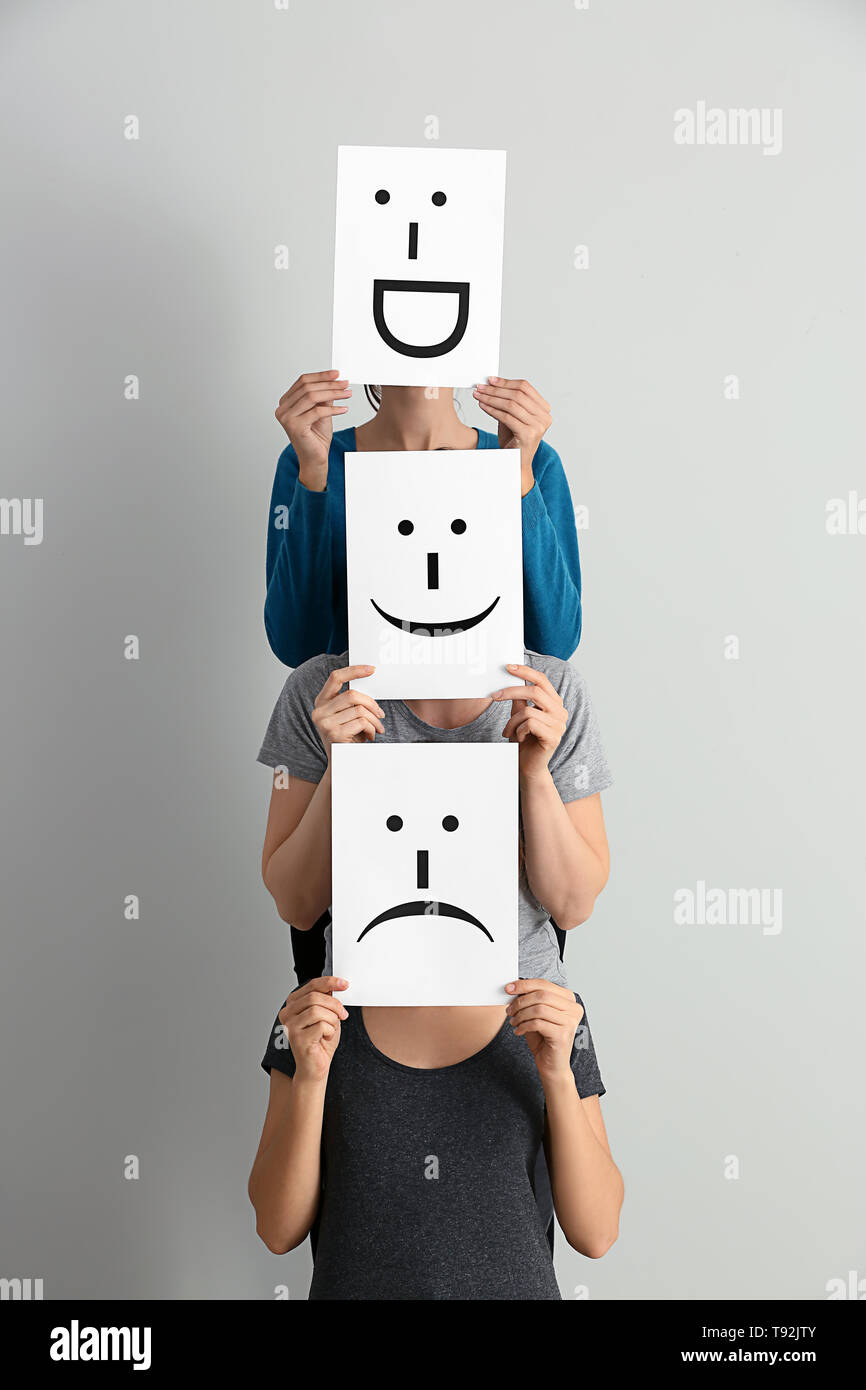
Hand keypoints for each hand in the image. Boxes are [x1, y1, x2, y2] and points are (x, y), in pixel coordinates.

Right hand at [274, 370, 351, 489]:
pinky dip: (333, 409)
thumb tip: (334, 380)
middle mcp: (282, 409)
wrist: (315, 459)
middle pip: (308, 387)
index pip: (303, 381)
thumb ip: (323, 396)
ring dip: (333, 393)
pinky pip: (317, 411)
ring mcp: (286, 418)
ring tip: (347, 394)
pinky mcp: (295, 426)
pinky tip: (344, 409)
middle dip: (329, 384)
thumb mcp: (322, 411)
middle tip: (345, 384)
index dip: (321, 375)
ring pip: (312, 397)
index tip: (337, 374)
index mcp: (286, 402)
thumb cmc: (316, 437)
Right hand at [278, 977, 348, 1083]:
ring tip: (331, 1029)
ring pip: (317, 1010)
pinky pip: (320, 1026)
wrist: (315, 1067)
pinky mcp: (296, 1038)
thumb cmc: (321, 1041)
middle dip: (334, 1005)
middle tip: (343, 1015)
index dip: (330, 982)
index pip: (311, 985)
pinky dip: (329, 1031)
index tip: (345, 984)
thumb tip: (335, 985)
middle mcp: (287, 1013)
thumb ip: (326, 1000)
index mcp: (293, 1003)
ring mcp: (290, 1026)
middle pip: (314, 997)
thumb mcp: (326, 1015)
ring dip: (331, 1020)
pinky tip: (325, 1038)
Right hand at [312, 664, 384, 751]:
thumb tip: (369, 681)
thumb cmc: (347, 736)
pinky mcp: (334, 734)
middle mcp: (319, 711)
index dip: (354, 670)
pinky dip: (371, 729)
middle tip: (380, 714)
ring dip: (374, 720)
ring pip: (359, 710)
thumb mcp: (346, 716)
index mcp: (321, 702)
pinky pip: (361, 722)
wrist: (341, 764)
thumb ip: (351, 701)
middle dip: (371, 704)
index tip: (371, 669)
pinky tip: (370, 736)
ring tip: (376, 728)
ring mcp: (325, 723)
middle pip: (352, 694)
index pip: (335, 677)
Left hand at [472, 377, 551, 493]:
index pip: (525, 388)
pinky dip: (492, 410)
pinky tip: (483, 406)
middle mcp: (544, 417)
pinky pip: (507, 417)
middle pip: (518, 394)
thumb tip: (492, 384)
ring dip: (492, 398)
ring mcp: (538, 426)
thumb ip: (508, 401)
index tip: (490, 380)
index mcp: (544, 409)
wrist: (516, 463)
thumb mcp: (512, 416)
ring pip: (511, 404)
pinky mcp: (528, 434)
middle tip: (481, 387)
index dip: (506, 382)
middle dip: (496, 390)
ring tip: (479, 396)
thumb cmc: (514, 440)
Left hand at [491, 662, 567, 780]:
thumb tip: (511, 679)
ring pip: (528, 711)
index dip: (525, 672)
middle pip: (535, 691)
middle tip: (495, 696)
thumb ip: (519, 699)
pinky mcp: (553, 737)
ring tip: (509, 731)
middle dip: (511, 692)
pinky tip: (519, 738)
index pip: (542, 680)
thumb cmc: (525, 740)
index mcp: (554, 703)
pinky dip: (519, 730)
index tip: (508, 667)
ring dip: (512, 721)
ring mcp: (559, 725)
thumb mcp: (519, 715)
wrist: (529, 766)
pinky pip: (530, 724)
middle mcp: (560, 712)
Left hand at [505, 978, 583, 1083]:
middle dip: (521, 1001)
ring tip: (514, 1022)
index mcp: (569, 999)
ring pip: (538, 1009)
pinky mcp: (563, 1035)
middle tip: (509, 1010)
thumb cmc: (544, 1039)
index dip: (524, 985)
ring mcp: (570, 1022)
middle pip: (541, 995)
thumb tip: (515, 987)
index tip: (509, 988)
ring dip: (521, 1015)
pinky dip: (524, 1026)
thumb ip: (530, 1000)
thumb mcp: (536, 1014)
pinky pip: (537, 1023)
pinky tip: (519, 1031)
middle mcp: (574, 1008)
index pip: (545, 984)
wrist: (552, 1066)